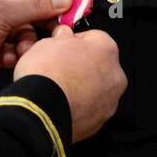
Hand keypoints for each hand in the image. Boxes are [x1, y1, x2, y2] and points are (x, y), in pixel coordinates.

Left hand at [0, 0, 72, 87]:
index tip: (69, 7)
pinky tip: (10, 57)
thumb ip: (36, 6)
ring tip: (22, 48)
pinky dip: (18, 53)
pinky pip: (18, 47)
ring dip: (27, 42)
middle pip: (30, 10)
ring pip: (27, 31)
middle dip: (39, 24)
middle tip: (56, 32)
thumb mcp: (2, 12)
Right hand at [14, 25, 126, 140]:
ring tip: (59, 87)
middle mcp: (114, 75)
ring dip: (82, 87)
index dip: (74, 41)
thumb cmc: (47, 76)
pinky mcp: (100, 121)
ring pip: (96, 88)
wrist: (41, 110)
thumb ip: (61, 37)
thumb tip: (62, 35)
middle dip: (81, 65)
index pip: (94, 37)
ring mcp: (109, 100)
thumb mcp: (47, 43)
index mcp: (106, 48)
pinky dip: (79, 106)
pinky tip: (61, 102)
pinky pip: (90, 109)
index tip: (63, 45)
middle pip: (99, 64)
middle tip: (60, 67)